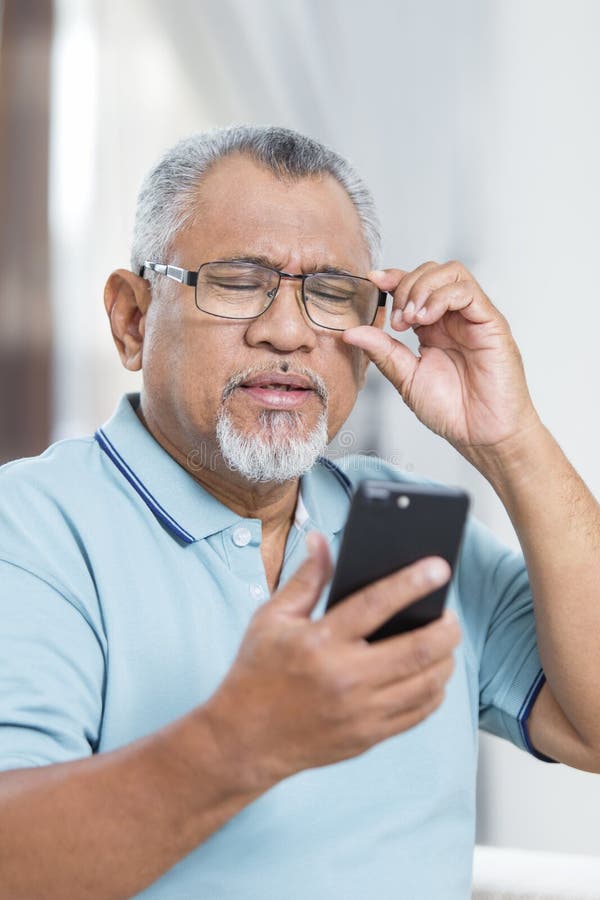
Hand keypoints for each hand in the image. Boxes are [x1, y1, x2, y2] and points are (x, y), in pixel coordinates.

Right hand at [203, 533, 459, 790]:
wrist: (244, 739)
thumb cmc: (256, 672)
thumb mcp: (272, 618)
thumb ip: (306, 578)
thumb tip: (321, 539)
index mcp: (320, 642)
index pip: (377, 604)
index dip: (413, 582)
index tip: (439, 567)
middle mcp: (345, 678)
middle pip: (418, 649)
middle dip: (446, 627)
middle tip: (449, 613)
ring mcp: (360, 712)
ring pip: (427, 683)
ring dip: (445, 658)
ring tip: (443, 641)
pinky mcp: (368, 737)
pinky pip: (419, 712)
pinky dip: (434, 690)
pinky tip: (430, 673)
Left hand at [343, 261, 540, 457]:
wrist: (482, 435)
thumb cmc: (452, 411)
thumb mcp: (405, 378)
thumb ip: (382, 351)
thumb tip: (351, 332)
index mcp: (433, 328)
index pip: (415, 285)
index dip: (394, 277)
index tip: (373, 280)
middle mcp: (454, 318)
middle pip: (431, 271)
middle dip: (406, 286)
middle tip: (396, 321)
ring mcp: (474, 318)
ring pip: (451, 273)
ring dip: (423, 288)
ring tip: (410, 320)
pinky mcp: (491, 323)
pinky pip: (468, 292)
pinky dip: (441, 297)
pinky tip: (426, 320)